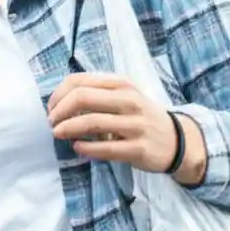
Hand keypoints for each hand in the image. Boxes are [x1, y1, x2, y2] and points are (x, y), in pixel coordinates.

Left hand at [46, 73, 206, 184]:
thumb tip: (60, 101)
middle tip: (52, 122)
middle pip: (82, 98)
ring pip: (91, 122)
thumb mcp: (123, 96)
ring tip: (58, 134)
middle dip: (60, 110)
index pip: (79, 81)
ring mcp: (136, 125)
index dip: (59, 94)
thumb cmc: (140, 116)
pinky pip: (105, 148)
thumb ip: (96, 94)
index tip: (51, 108)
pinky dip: (86, 148)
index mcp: (121, 84)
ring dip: (68, 128)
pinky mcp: (139, 149)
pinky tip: (77, 147)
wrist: (177, 140)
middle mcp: (129, 101)